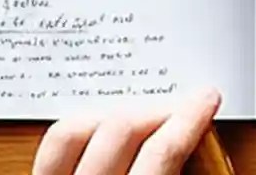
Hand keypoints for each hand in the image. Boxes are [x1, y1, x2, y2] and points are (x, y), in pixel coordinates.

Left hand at [32, 88, 221, 174]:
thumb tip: (201, 149)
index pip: (160, 155)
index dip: (189, 121)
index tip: (205, 100)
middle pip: (116, 130)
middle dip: (154, 108)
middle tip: (180, 105)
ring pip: (71, 130)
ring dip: (109, 114)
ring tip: (137, 113)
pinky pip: (49, 151)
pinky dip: (76, 132)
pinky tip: (97, 133)